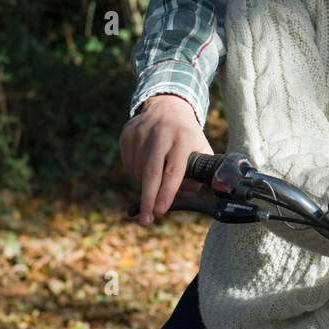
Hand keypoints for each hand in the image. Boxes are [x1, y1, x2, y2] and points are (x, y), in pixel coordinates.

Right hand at [120, 94, 213, 225]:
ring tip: (158, 175)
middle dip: (148, 200)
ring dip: (146, 184)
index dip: (167, 192)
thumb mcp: (201, 149)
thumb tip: (185, 196)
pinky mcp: (127, 134)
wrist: (167, 107)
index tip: (161, 210)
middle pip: (151, 173)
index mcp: (183, 138)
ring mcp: (141, 133)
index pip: (174, 170)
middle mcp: (161, 134)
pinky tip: (147, 163)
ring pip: (138, 172)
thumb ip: (198, 174)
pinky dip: (137, 172)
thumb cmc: (187, 136)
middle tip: (146, 221)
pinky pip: (128, 164)